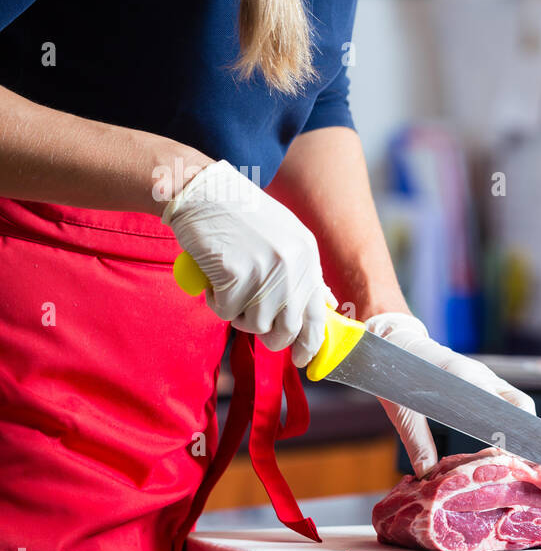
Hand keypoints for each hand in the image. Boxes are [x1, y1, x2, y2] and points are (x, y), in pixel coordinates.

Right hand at [163, 160, 331, 366]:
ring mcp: (266, 269)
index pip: (317, 315)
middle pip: (286, 329)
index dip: (308, 343)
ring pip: (253, 323)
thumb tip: (325, 306)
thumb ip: (302, 273)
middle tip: (248, 319)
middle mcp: (294, 265)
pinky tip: (213, 275)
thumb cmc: (240, 217)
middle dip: (267, 335)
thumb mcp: (284, 239)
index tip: (301, 359)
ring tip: (228, 284)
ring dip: (236, 312)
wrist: (203, 191)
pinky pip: (224, 310)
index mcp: (308, 256)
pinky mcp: (236, 272)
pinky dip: (214, 300)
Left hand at [366, 312, 535, 477]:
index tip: (513, 455)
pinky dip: (509, 416)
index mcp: (463, 378)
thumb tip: (427, 476)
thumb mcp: (404, 413)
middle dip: (526, 430)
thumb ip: (417, 444)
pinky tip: (501, 437)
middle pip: (519, 403)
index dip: (510, 432)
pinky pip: (504, 396)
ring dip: (519, 424)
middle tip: (521, 458)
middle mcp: (480, 375)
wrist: (395, 345)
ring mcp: (484, 374)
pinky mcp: (481, 377)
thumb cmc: (398, 375)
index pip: (499, 406)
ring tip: (514, 453)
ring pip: (515, 399)